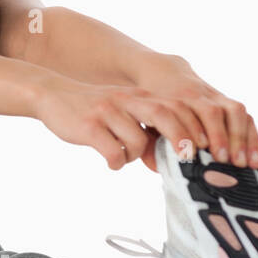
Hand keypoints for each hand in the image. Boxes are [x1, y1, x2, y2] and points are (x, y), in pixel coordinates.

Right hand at [33, 75, 203, 171]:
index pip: (175, 106)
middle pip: (165, 115)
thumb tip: (163, 161)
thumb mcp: (121, 110)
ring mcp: (107, 112)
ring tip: (122, 156)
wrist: (51, 95)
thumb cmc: (91, 109)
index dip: (194, 126)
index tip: (205, 147)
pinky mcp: (89, 126)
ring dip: (135, 156)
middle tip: (187, 160)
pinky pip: (112, 151)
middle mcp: (126, 100)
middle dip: (181, 139)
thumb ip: (143, 129)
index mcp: (138, 96)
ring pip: (137, 140)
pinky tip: (110, 161)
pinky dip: (116, 162)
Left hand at [131, 54, 257, 169]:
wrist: (165, 74)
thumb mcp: (147, 118)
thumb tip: (156, 166)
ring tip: (242, 162)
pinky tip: (254, 158)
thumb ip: (150, 139)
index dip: (191, 130)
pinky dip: (252, 138)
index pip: (183, 111)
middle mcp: (197, 95)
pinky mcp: (228, 102)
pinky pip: (245, 117)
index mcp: (173, 98)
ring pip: (233, 111)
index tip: (195, 150)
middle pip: (212, 111)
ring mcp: (215, 97)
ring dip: (240, 138)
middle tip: (223, 160)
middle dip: (219, 136)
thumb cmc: (155, 103)